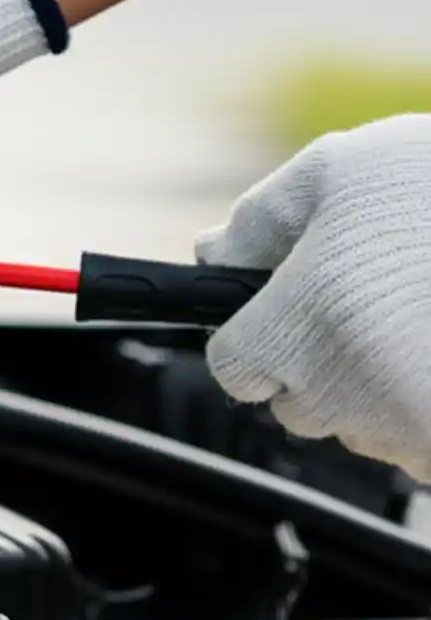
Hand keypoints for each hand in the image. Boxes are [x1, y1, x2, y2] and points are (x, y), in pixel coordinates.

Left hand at [196, 114, 430, 479]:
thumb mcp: (343, 171)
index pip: (233, 369)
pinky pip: (417, 449)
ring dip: (375, 389)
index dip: (255, 336)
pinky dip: (427, 412)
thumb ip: (260, 219)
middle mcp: (348, 389)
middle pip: (294, 404)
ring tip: (424, 318)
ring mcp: (407, 430)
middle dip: (316, 364)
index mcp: (305, 323)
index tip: (287, 312)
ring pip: (358, 428)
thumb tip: (211, 254)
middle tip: (374, 303)